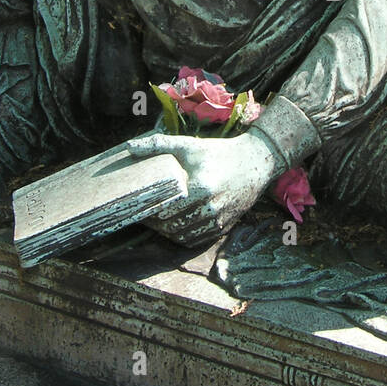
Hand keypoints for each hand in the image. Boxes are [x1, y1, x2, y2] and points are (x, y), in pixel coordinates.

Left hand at [125, 130, 279, 246]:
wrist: (256, 161)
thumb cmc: (219, 152)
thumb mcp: (189, 145)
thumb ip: (158, 145)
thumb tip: (130, 146)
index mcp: (200, 188)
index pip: (164, 210)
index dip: (148, 212)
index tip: (137, 207)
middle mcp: (211, 208)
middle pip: (171, 226)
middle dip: (155, 222)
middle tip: (143, 214)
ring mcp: (219, 220)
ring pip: (183, 237)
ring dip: (167, 232)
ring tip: (158, 220)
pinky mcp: (224, 227)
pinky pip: (196, 240)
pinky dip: (183, 236)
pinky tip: (176, 225)